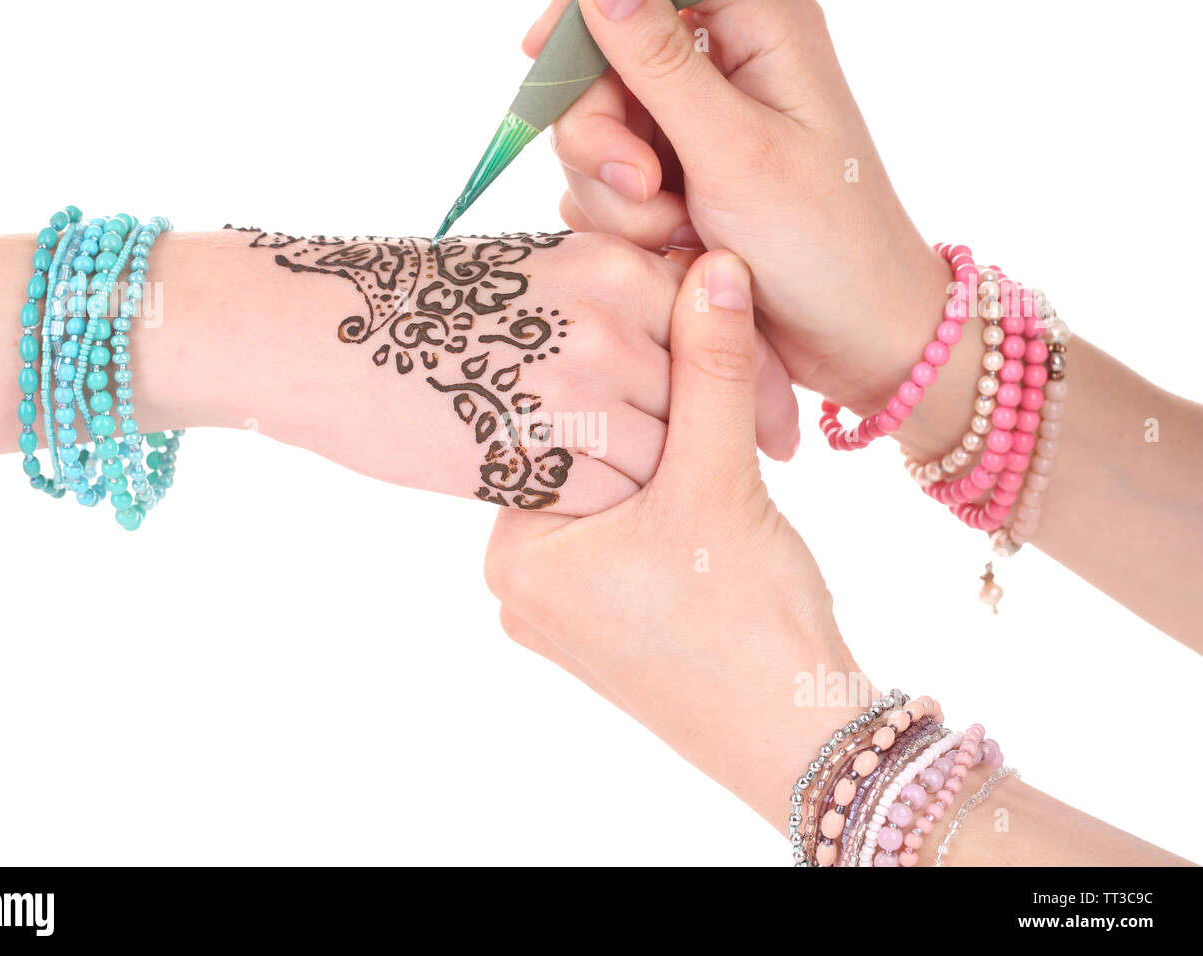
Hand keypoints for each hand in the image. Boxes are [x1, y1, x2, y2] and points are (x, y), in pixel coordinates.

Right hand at [195, 228, 797, 516]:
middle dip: (740, 437)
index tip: (781, 425)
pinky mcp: (540, 451)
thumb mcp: (530, 278)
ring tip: (692, 511)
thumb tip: (681, 336)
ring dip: (680, 483)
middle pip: (704, 390)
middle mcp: (604, 319)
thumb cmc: (427, 310)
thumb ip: (608, 304)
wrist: (326, 340)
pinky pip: (614, 492)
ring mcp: (574, 387)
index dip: (757, 378)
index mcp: (608, 265)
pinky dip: (623, 509)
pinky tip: (623, 527)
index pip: (719, 322)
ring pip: (667, 449)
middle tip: (767, 466)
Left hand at [484, 249, 873, 815]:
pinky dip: (673, 508)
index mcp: (513, 554)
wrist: (800, 740)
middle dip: (658, 421)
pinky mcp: (606, 628)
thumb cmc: (749, 624)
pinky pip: (630, 539)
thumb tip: (711, 268)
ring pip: (617, 495)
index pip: (562, 422)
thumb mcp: (723, 478)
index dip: (635, 369)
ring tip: (727, 458)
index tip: (681, 331)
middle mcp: (520, 586)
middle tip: (717, 397)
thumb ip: (710, 369)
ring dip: (673, 461)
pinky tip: (716, 500)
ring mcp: (561, 614)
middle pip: (588, 458)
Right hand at [525, 0, 950, 414]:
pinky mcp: (676, 177)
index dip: (584, 15)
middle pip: (601, 66)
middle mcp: (722, 62)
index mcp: (755, 24)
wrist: (851, 337)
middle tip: (645, 190)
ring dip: (620, 197)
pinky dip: (625, 222)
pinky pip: (604, 184)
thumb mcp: (735, 149)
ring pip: (595, 133)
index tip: (537, 55)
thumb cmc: (823, 240)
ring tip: (682, 234)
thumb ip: (659, 63)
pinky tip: (675, 248)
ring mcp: (694, 124)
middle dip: (605, 138)